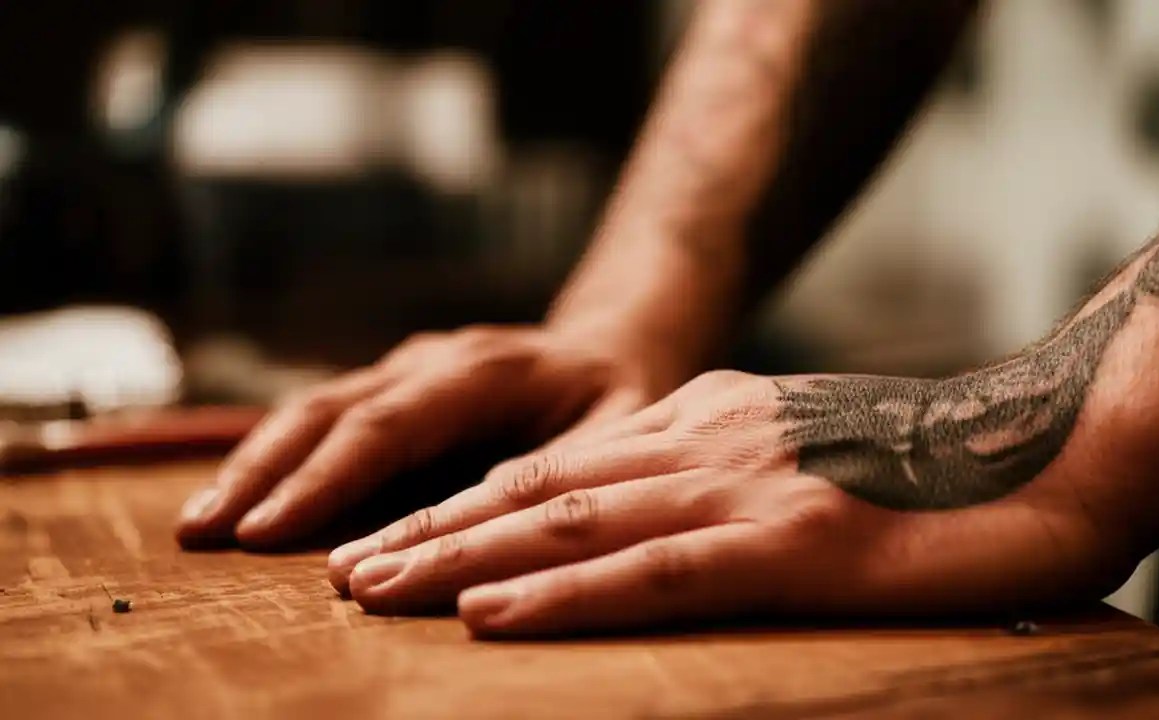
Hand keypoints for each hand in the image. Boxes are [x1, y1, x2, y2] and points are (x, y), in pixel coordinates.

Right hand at [176, 325, 674, 547]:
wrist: (612, 344)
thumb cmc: (618, 393)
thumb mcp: (620, 428)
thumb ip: (562, 470)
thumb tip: (482, 524)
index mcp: (485, 369)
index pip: (388, 423)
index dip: (324, 478)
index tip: (265, 530)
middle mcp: (433, 360)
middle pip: (330, 410)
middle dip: (262, 472)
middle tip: (202, 533)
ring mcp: (407, 368)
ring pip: (315, 409)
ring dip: (254, 465)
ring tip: (199, 524)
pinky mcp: (395, 388)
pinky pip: (328, 419)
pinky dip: (279, 459)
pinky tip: (242, 499)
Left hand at [328, 370, 1139, 636]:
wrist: (1046, 459)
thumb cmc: (931, 479)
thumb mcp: (803, 457)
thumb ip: (727, 475)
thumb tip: (656, 524)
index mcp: (710, 415)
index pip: (564, 465)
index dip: (472, 507)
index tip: (400, 538)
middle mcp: (708, 435)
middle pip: (541, 490)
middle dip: (435, 533)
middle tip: (346, 570)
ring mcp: (744, 484)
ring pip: (570, 526)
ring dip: (462, 561)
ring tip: (374, 592)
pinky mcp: (788, 545)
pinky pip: (650, 573)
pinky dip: (560, 599)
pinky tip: (487, 620)